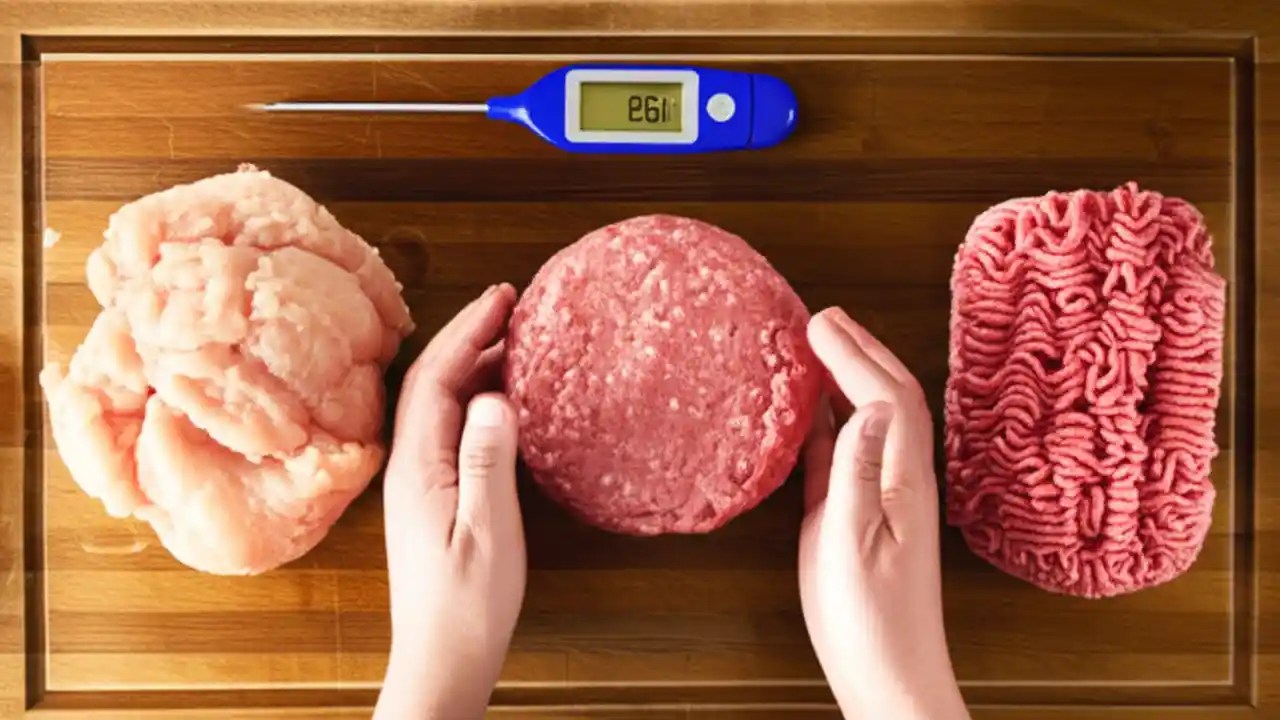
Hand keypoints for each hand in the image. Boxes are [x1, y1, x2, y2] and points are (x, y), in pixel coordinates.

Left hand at [375, 284, 524, 719]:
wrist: (443, 659)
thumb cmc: (467, 605)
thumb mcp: (487, 530)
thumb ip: (488, 460)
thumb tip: (492, 395)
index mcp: (417, 467)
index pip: (436, 378)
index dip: (467, 330)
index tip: (502, 297)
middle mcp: (410, 466)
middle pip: (432, 381)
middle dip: (468, 335)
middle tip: (512, 304)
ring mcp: (419, 481)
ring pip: (441, 404)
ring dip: (473, 364)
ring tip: (516, 340)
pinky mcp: (432, 496)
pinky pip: (450, 428)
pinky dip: (476, 399)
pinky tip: (504, 399)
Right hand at [799, 308, 967, 719]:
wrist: (889, 678)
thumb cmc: (870, 622)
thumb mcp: (851, 543)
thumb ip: (855, 472)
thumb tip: (868, 404)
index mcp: (904, 481)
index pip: (888, 397)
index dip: (855, 354)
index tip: (819, 321)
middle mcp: (900, 480)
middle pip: (890, 398)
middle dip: (860, 350)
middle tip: (823, 316)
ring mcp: (881, 497)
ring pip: (870, 420)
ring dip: (848, 378)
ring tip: (816, 347)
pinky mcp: (859, 517)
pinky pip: (846, 453)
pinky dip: (828, 421)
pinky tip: (807, 412)